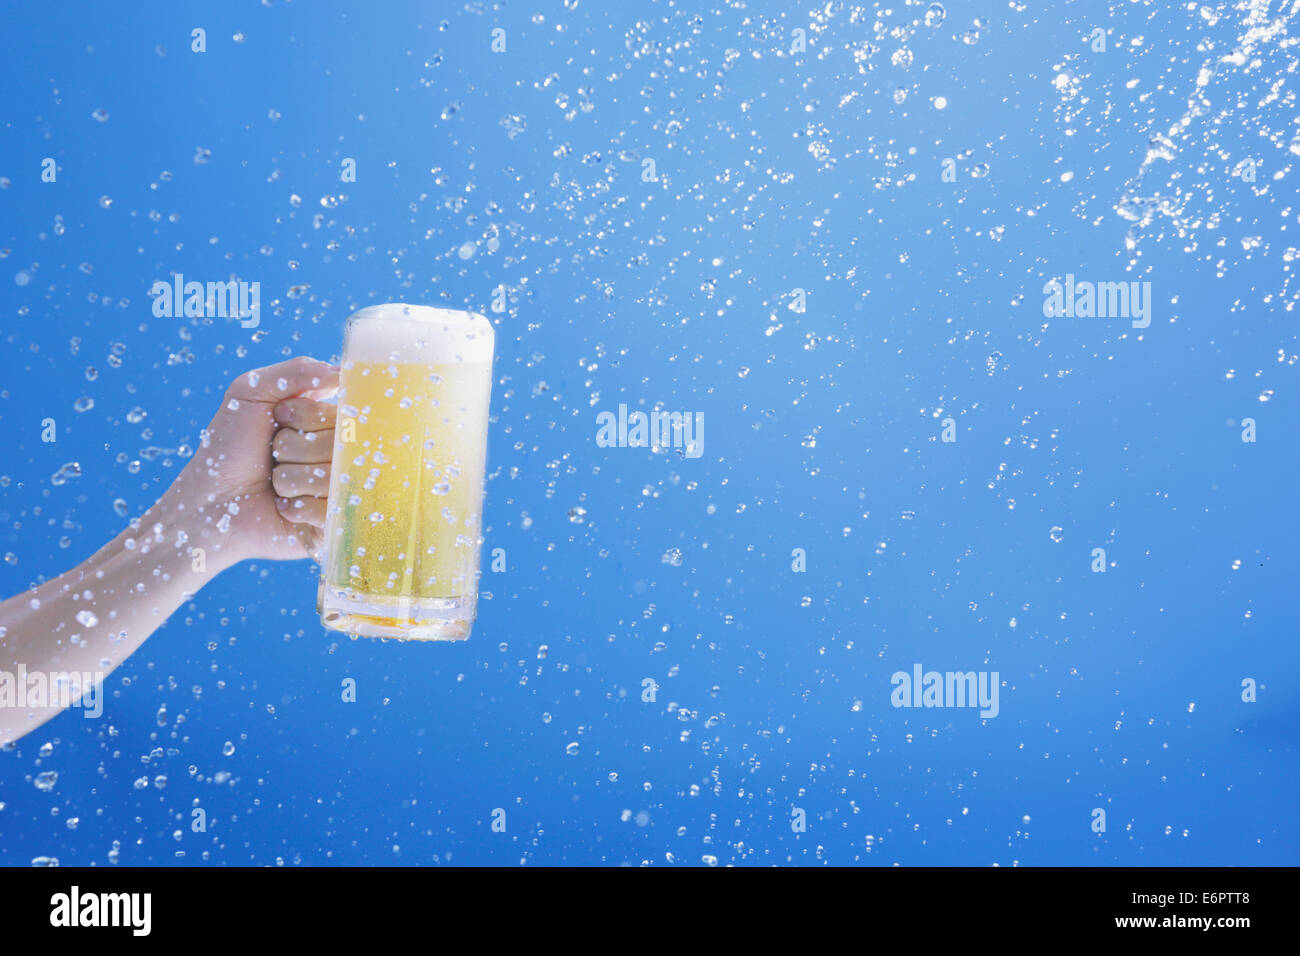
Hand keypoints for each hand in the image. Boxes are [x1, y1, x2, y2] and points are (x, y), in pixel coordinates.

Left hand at [165, 356, 339, 567]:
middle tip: (272, 455)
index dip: (308, 415)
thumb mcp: (250, 392)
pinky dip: (297, 507)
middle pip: (341, 444)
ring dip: (291, 479)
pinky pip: (331, 509)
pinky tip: (283, 507)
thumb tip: (342, 373)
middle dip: (294, 448)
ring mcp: (340, 490)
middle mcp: (340, 455)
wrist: (207, 504)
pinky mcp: (334, 523)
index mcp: (328, 423)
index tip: (280, 419)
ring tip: (275, 484)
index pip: (344, 410)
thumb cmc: (228, 448)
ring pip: (334, 477)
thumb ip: (296, 372)